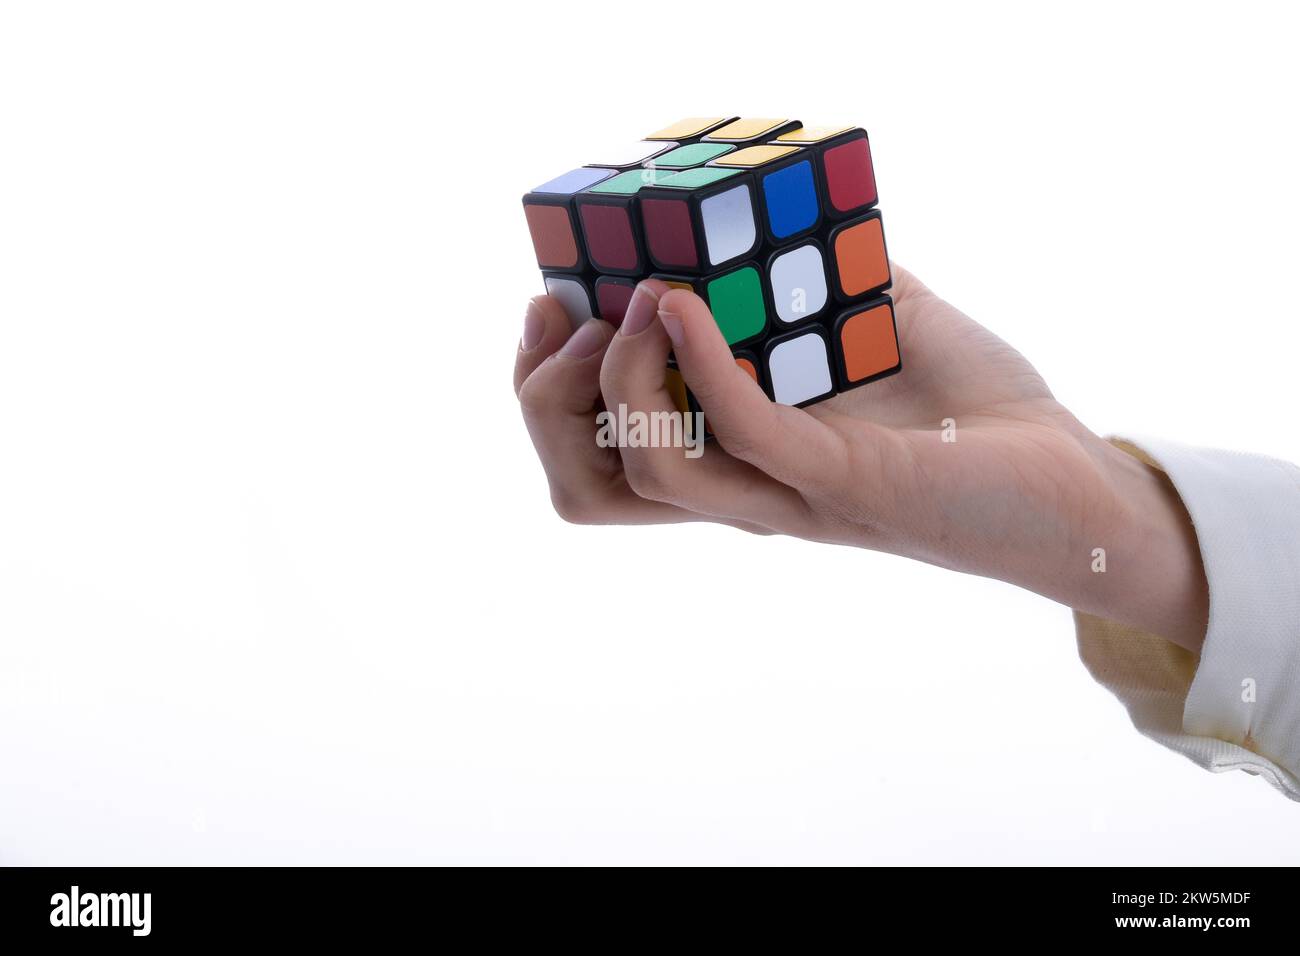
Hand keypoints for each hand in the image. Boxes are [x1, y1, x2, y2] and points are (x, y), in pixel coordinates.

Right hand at [513, 267, 1207, 651]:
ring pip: (645, 468)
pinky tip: (689, 301)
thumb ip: (816, 279)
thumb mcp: (879, 321)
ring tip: (641, 298)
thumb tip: (771, 211)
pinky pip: (740, 428)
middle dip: (546, 397)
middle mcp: (745, 485)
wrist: (1068, 480)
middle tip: (562, 311)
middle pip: (591, 480)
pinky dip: (700, 361)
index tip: (551, 298)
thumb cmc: (978, 415)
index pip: (604, 447)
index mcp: (739, 455)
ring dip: (619, 377)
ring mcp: (785, 491)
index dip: (550, 384)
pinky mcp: (837, 479)